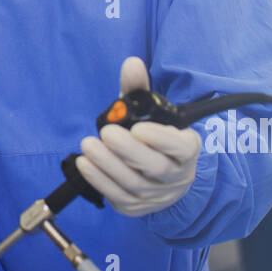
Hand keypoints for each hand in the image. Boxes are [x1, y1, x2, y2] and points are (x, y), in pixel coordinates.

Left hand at [75, 56, 201, 217]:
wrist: (162, 176)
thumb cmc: (153, 136)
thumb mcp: (150, 111)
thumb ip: (139, 89)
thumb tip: (131, 64)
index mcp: (186, 148)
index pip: (181, 147)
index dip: (161, 139)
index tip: (138, 128)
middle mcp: (176, 175)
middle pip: (155, 167)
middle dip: (128, 151)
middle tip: (107, 133)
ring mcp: (157, 195)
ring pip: (134, 184)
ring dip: (108, 165)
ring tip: (88, 146)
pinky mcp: (136, 206)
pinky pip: (118, 196)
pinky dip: (100, 181)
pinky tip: (85, 164)